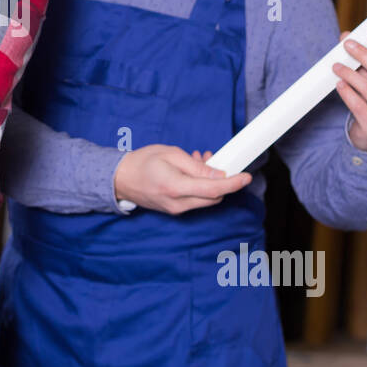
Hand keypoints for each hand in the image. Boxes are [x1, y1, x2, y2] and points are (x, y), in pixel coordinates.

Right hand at [114, 144, 252, 214]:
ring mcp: (176, 210)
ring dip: (210, 183)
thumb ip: (197, 166)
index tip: (246, 177)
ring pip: (206, 200)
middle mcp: (178, 204)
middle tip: (212, 159)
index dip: (233, 184)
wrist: (120, 179)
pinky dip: (200, 188)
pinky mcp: (175, 211)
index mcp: (175, 187)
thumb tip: (219, 175)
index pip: (213, 190)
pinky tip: (191, 173)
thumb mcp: (171, 154)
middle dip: (221, 180)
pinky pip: (196, 201)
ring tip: (198, 161)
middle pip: (214, 198)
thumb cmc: (142, 162)